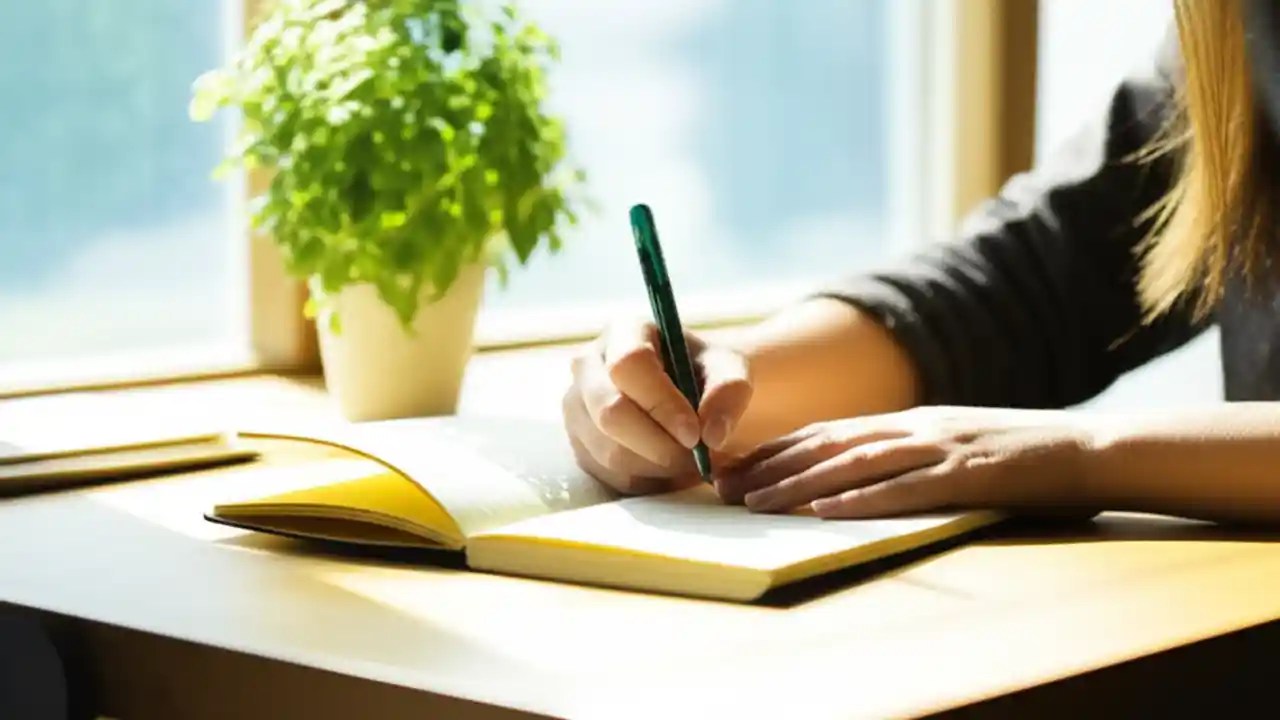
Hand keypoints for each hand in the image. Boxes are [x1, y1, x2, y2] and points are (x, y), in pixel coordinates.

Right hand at [563, 320, 752, 493]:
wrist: (694, 397)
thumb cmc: (708, 376)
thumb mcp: (732, 372)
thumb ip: (729, 392)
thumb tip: (710, 434)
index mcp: (625, 332)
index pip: (629, 364)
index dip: (661, 403)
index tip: (694, 434)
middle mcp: (589, 365)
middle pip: (609, 411)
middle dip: (657, 444)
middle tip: (695, 457)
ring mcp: (577, 407)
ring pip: (608, 450)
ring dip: (656, 466)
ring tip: (689, 461)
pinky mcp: (579, 443)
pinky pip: (608, 475)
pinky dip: (646, 481)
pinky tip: (669, 468)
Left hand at [717, 406, 1098, 517]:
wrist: (1090, 449)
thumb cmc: (1021, 455)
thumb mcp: (954, 442)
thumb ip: (909, 451)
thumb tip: (857, 471)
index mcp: (911, 420)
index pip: (830, 432)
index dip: (780, 448)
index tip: (738, 466)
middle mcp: (916, 427)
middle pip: (829, 444)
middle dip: (773, 465)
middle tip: (726, 486)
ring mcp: (941, 448)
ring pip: (855, 464)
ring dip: (801, 484)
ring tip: (759, 503)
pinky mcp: (968, 476)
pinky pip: (906, 490)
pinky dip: (861, 500)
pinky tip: (826, 511)